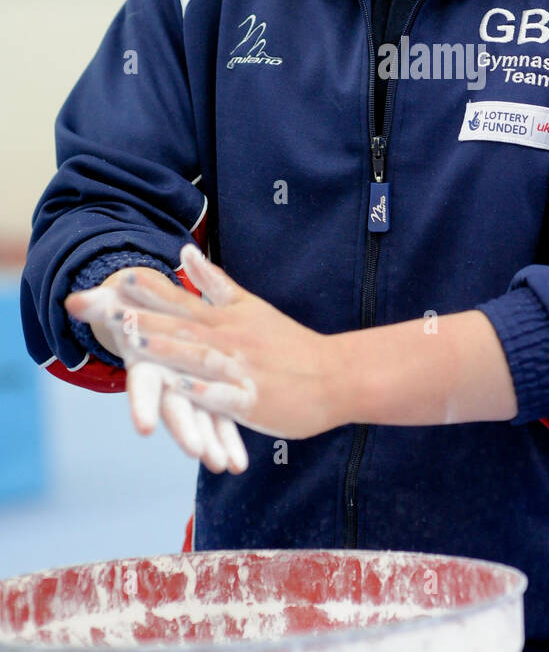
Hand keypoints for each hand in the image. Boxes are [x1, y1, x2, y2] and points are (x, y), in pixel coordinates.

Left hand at [72, 244, 342, 440]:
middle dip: (146, 319)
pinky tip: (182, 391)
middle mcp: (232, 341)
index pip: (184, 301)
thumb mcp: (252, 307)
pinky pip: (225, 398)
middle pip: (184, 328)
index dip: (151, 290)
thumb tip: (186, 251)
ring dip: (167, 350)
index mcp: (228, 320)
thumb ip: (216, 283)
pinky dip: (204, 393)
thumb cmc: (290, 345)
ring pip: (200, 358)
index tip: (118, 277)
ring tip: (135, 344)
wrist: (336, 375)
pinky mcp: (254, 401)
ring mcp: (242, 371)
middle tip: (110, 311)